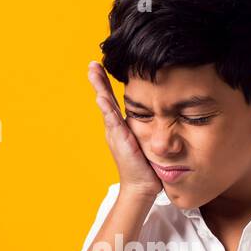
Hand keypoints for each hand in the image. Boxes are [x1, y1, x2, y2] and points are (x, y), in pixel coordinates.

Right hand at [88, 61, 161, 200]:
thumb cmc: (145, 167)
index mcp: (120, 126)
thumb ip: (147, 128)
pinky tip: (102, 97)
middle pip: (104, 99)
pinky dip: (107, 109)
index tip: (101, 67)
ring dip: (99, 88)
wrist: (142, 187)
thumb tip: (159, 116)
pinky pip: (112, 121)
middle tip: (92, 63)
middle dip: (98, 81)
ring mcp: (115, 133)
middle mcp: (114, 128)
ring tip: (93, 72)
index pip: (112, 101)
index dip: (107, 84)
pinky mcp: (120, 140)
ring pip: (106, 106)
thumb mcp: (145, 141)